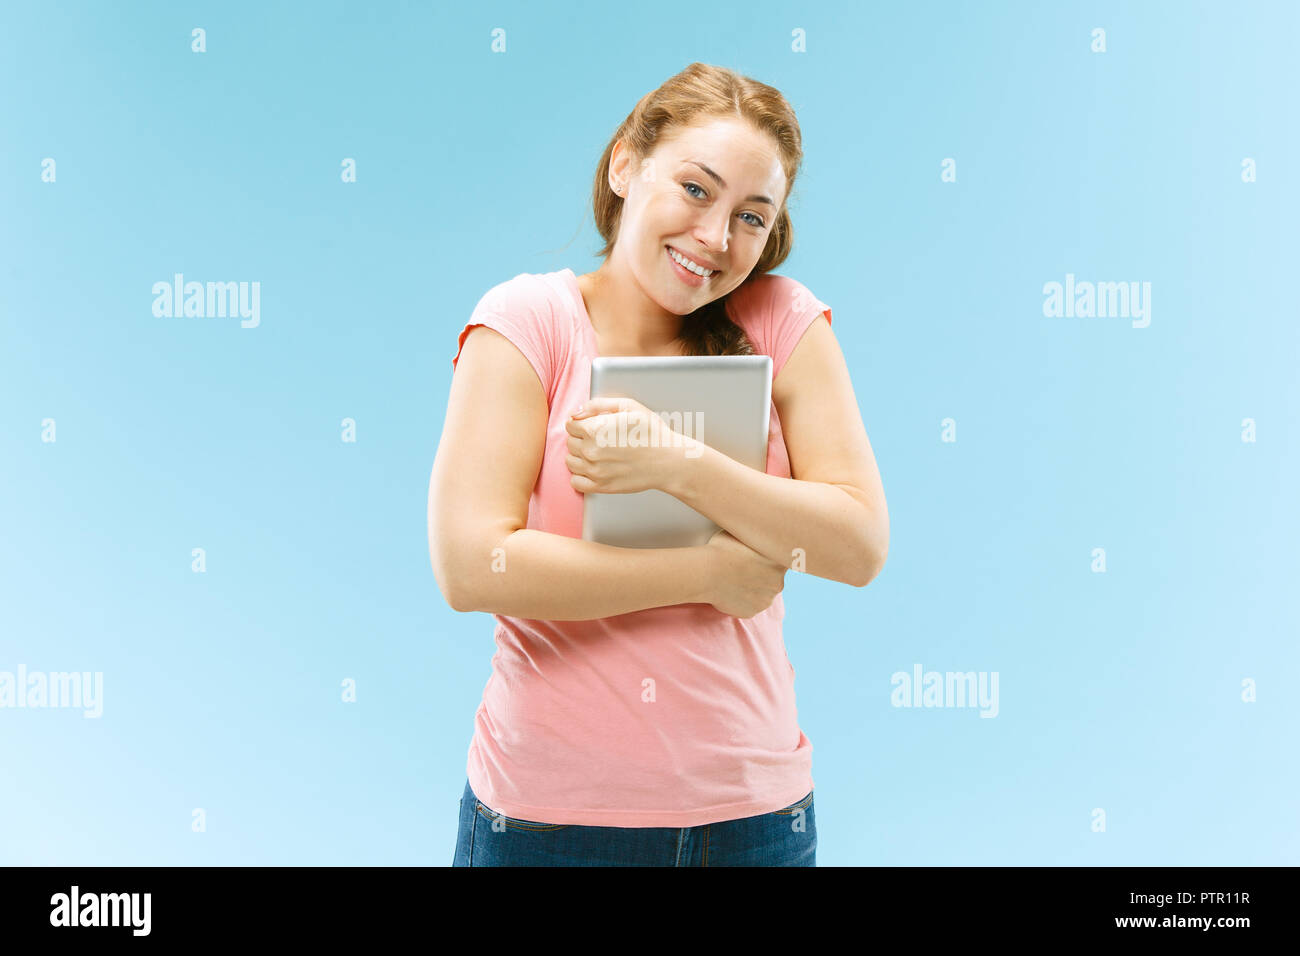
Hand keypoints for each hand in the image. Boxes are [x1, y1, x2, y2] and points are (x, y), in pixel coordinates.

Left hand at [565, 396, 694, 494]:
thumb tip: (575, 413)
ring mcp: (594, 471)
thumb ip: (598, 405)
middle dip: (580, 439)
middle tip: (599, 439)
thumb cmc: (651, 432)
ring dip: (579, 456)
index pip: (570, 425)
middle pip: (570, 443)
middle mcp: (591, 451)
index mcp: (595, 429)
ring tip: (597, 453)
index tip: (592, 426)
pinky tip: (593, 469)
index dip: (581, 423)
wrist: (667, 461)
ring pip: (570, 461)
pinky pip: (575, 482)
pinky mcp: (600, 487)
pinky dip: (580, 476)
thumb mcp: (629, 407)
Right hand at [703, 528, 787, 617]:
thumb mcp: (745, 534)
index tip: (757, 555)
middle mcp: (779, 582)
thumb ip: (759, 538)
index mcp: (780, 561)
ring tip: (733, 578)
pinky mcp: (752, 612)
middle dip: (761, 574)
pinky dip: (742, 599)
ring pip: (762, 593)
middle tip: (742, 566)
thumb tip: (762, 532)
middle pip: (774, 578)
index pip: (783, 560)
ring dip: (752, 587)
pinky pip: (749, 604)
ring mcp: (766, 600)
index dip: (769, 557)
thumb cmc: (722, 548)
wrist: (707, 573)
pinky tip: (729, 590)